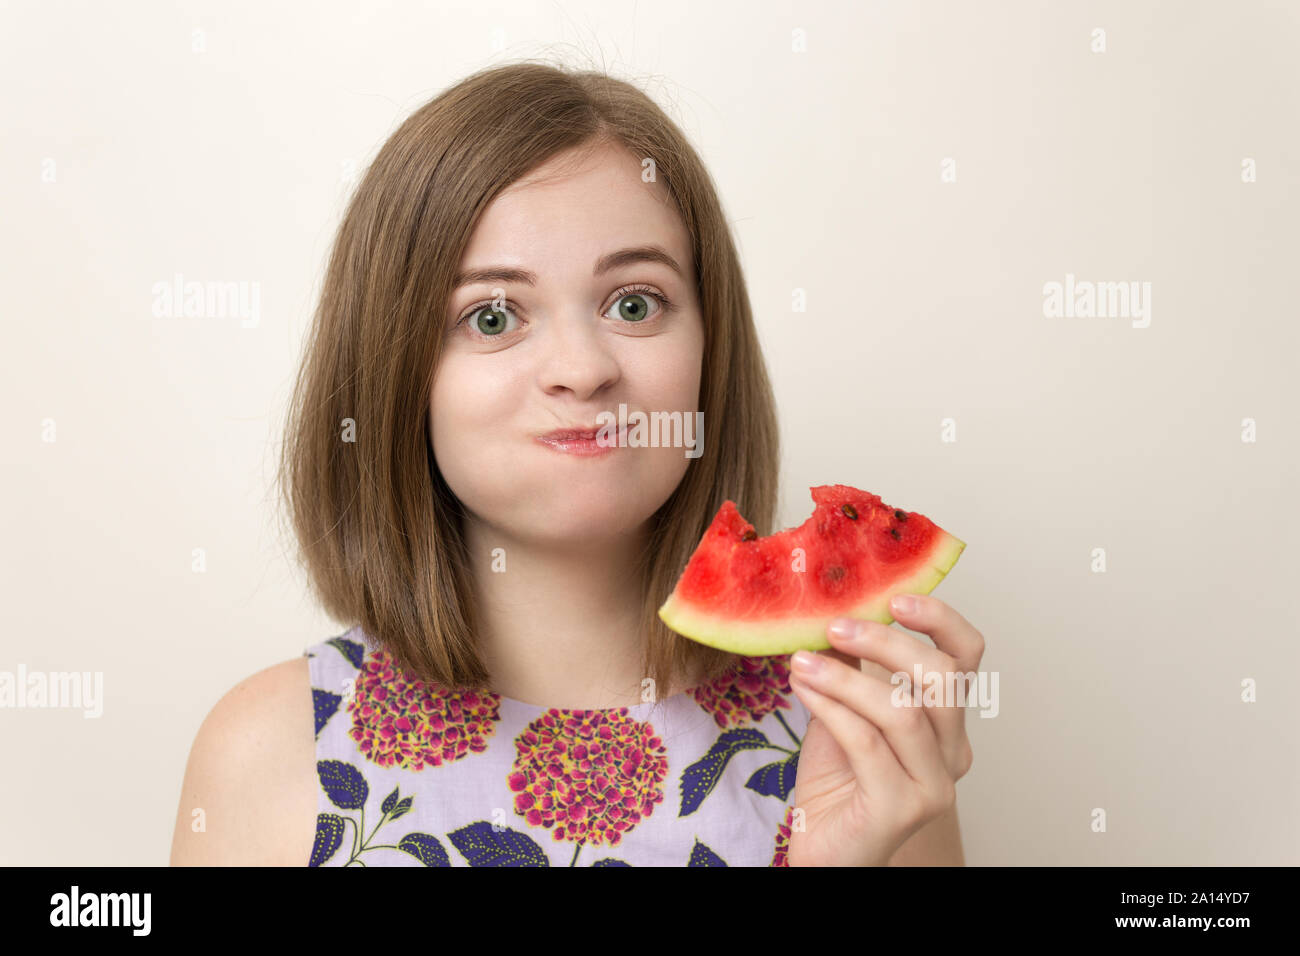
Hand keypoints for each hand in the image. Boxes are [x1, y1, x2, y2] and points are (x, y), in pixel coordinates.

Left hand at [785, 594, 983, 865]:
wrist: (822, 849)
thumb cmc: (836, 783)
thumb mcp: (842, 708)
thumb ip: (848, 664)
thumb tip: (834, 606)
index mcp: (946, 723)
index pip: (966, 658)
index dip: (940, 619)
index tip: (895, 597)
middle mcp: (952, 752)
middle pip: (942, 678)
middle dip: (885, 642)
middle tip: (835, 626)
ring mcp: (934, 784)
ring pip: (904, 711)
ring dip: (846, 677)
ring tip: (803, 660)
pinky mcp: (903, 809)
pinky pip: (868, 743)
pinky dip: (831, 707)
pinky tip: (802, 689)